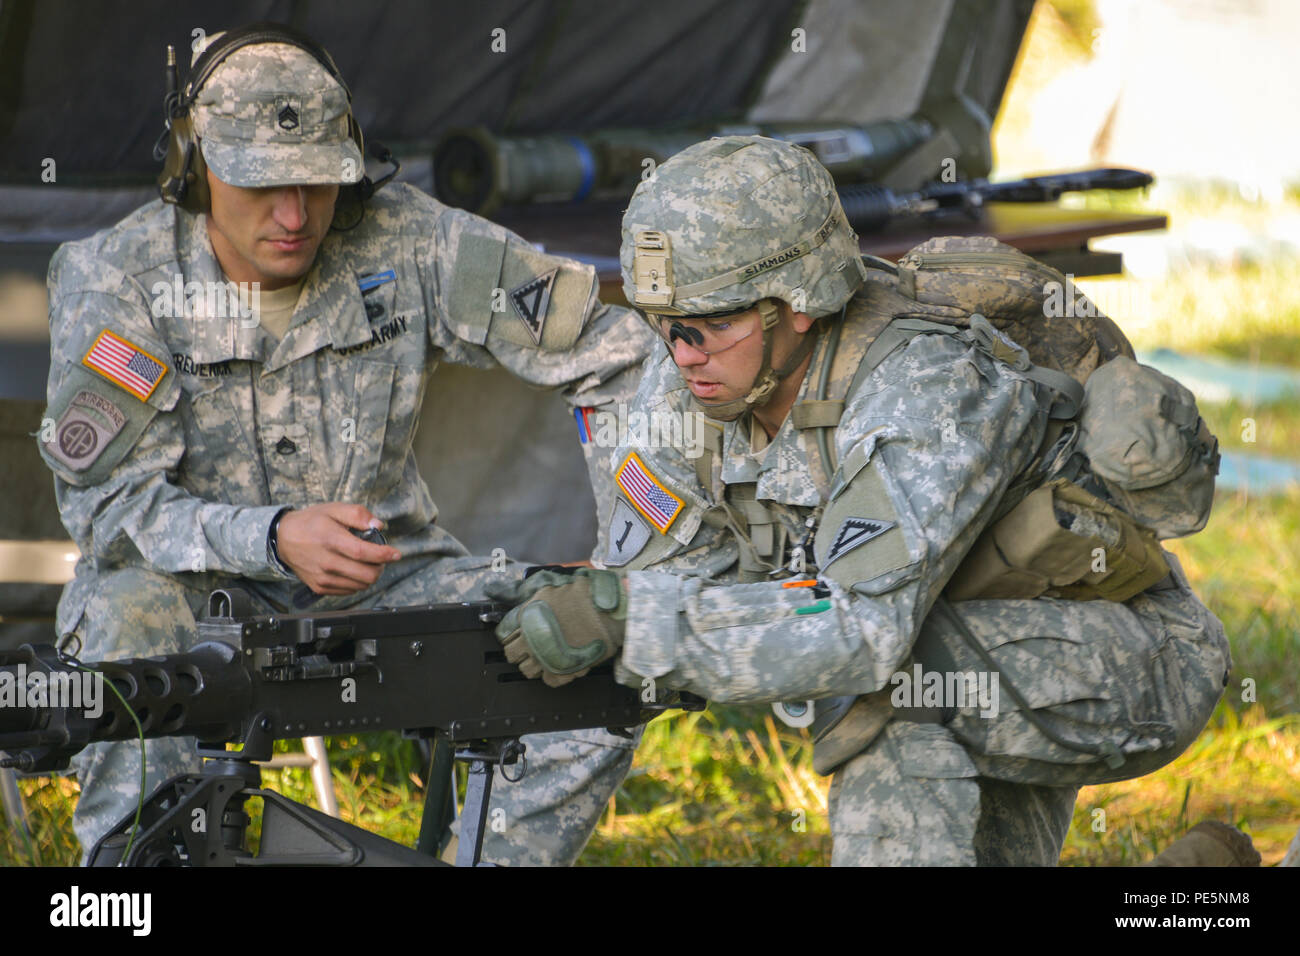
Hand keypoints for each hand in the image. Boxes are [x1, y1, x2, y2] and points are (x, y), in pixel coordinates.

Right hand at [275, 503, 403, 595]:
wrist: (284, 539)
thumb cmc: (311, 522)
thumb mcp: (333, 509)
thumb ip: (357, 514)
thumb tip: (378, 525)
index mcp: (331, 540)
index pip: (363, 553)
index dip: (384, 555)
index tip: (396, 554)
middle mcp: (327, 562)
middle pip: (366, 574)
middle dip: (380, 567)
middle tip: (379, 557)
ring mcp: (323, 577)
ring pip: (360, 585)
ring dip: (369, 575)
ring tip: (366, 563)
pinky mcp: (320, 587)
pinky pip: (349, 590)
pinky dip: (357, 582)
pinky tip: (353, 569)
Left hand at [495, 569, 627, 686]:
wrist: (612, 611)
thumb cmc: (584, 595)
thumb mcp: (549, 585)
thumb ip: (519, 590)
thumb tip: (492, 589)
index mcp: (527, 615)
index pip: (504, 632)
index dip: (511, 633)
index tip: (519, 633)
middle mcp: (532, 637)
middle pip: (511, 653)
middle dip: (520, 650)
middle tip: (534, 645)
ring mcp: (546, 656)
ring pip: (526, 670)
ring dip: (535, 664)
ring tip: (548, 656)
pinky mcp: (562, 671)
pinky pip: (547, 681)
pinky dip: (553, 675)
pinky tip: (561, 665)